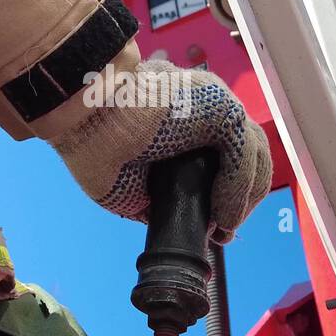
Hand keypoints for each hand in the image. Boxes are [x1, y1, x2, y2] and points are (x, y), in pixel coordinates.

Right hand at [50, 60, 271, 242]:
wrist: (82, 112)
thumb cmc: (93, 141)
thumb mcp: (128, 182)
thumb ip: (156, 195)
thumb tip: (176, 218)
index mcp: (185, 119)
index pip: (225, 155)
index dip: (226, 193)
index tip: (216, 226)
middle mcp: (205, 108)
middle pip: (247, 155)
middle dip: (240, 198)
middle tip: (223, 231)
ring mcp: (216, 103)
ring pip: (253, 154)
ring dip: (243, 199)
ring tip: (224, 228)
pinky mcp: (221, 108)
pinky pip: (244, 157)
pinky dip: (237, 192)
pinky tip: (222, 217)